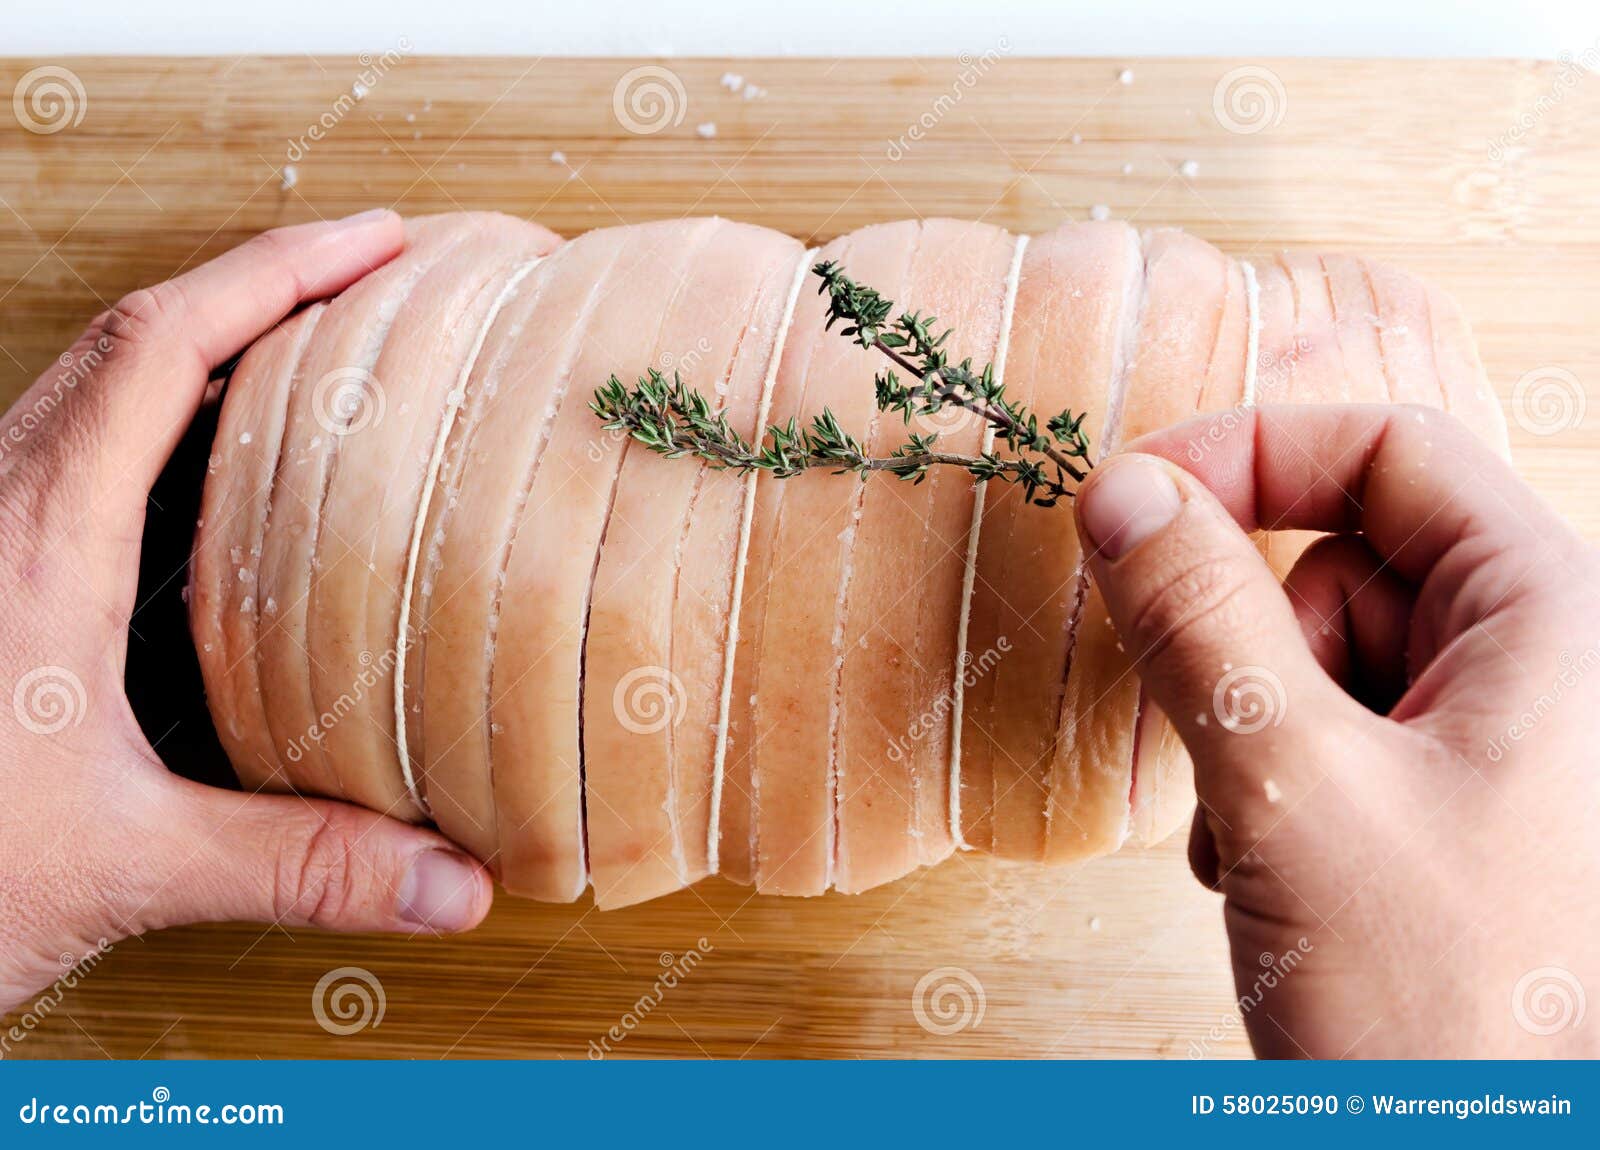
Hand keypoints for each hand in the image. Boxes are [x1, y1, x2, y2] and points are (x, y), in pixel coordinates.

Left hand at [0, 212, 492, 1014]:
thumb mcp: (124, 866)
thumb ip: (298, 866)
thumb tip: (455, 884)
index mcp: (37, 544)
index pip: (163, 349)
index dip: (274, 272)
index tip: (375, 239)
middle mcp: (1, 511)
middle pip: (133, 335)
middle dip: (258, 279)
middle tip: (371, 272)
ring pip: (98, 383)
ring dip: (208, 336)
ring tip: (317, 339)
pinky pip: (79, 445)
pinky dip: (168, 412)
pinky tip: (227, 465)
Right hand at [1073, 404, 1598, 1056]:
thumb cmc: (1449, 1014)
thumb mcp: (1294, 792)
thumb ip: (1198, 623)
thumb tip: (1121, 492)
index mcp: (1552, 619)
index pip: (1389, 452)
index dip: (1249, 454)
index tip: (1127, 499)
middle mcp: (1539, 666)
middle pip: (1343, 559)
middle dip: (1248, 642)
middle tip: (1223, 738)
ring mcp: (1496, 743)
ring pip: (1317, 657)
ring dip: (1248, 732)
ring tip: (1258, 839)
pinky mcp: (1447, 808)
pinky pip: (1325, 734)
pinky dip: (1266, 783)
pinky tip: (1267, 869)